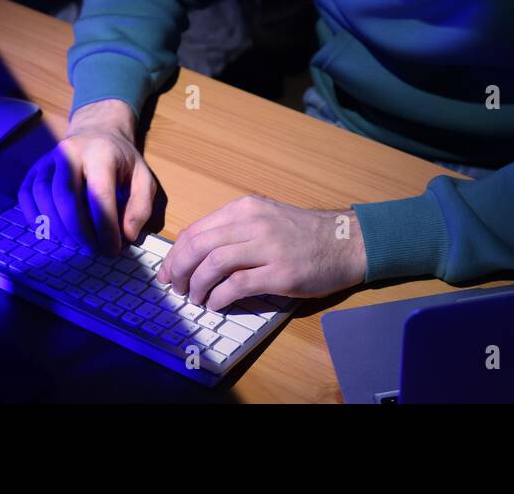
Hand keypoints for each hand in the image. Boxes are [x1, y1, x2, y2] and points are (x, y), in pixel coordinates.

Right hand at [18, 99, 155, 256]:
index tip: (112, 249)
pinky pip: (26, 194)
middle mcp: (70, 152)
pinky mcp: (35, 167)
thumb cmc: (121, 159)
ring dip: (56, 226)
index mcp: (101, 153)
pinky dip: (35, 216)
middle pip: (65, 195)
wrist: (97, 130)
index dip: (105, 226)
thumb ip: (141, 205)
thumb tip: (128, 235)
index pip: (99, 193)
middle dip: (78, 229)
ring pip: (43, 195)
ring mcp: (49, 158)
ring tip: (73, 244)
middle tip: (91, 250)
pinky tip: (51, 232)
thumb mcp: (143, 176)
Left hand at [156, 196, 366, 311]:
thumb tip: (197, 253)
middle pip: (198, 246)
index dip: (175, 254)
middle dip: (178, 271)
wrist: (346, 242)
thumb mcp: (266, 218)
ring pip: (213, 265)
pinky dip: (219, 298)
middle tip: (176, 288)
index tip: (168, 272)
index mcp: (245, 209)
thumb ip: (235, 230)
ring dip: (197, 286)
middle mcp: (253, 223)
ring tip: (196, 299)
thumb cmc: (304, 234)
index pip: (196, 230)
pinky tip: (216, 304)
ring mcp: (267, 247)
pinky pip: (236, 286)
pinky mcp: (279, 273)